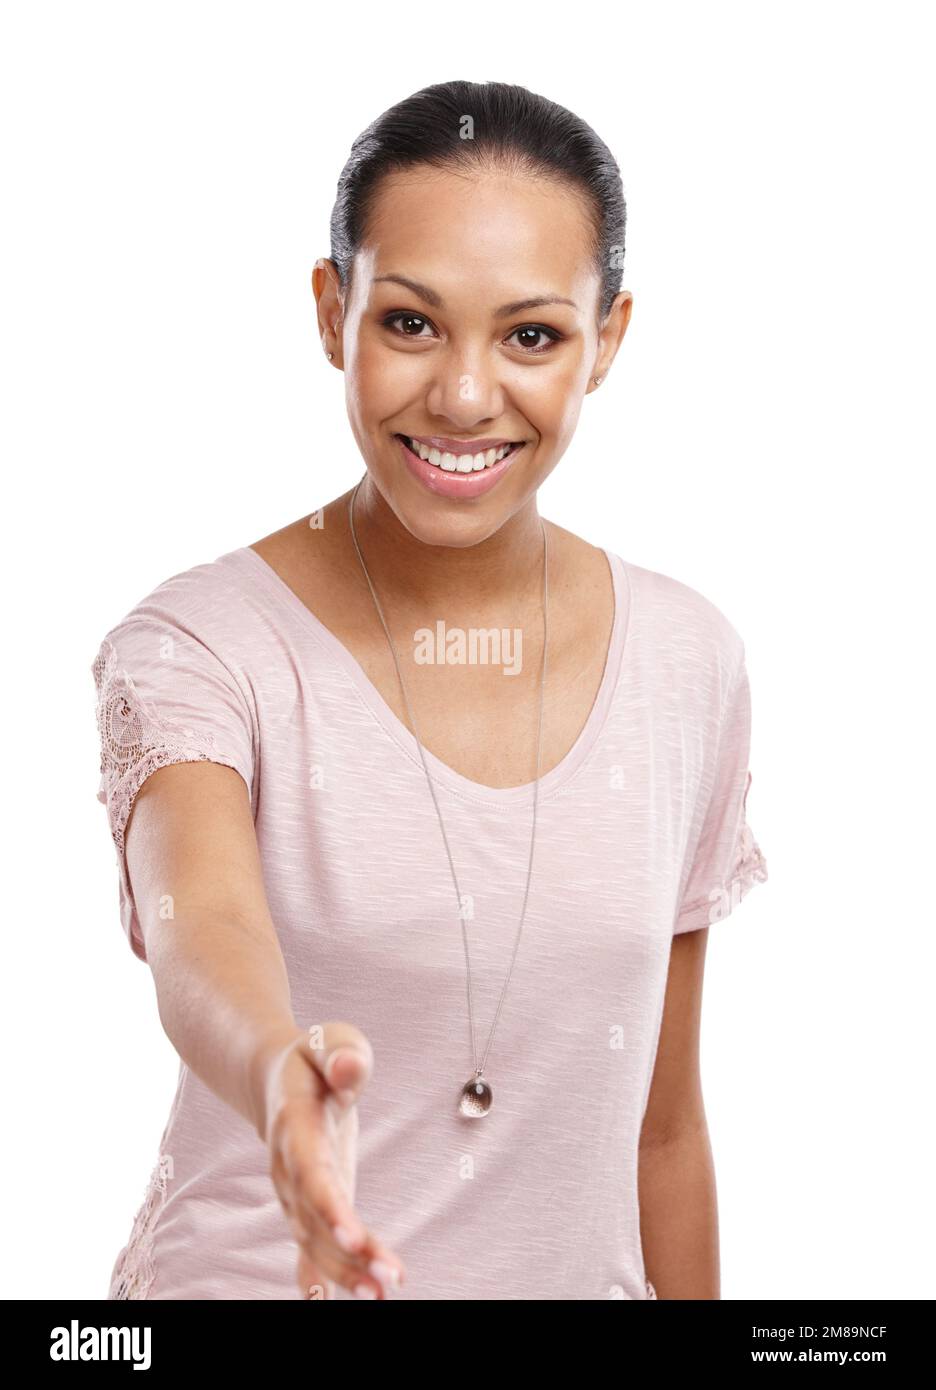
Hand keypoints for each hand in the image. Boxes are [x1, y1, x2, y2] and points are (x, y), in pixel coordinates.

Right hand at [263, 1022, 405, 1299]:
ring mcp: (293, 1191)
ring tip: (381, 1293)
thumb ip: (342, 1054)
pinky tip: (328, 1301)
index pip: (312, 1171)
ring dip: (344, 1270)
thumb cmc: (315, 1057)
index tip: (354, 1235)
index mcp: (296, 1125)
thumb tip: (349, 1070)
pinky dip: (317, 1275)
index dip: (330, 1205)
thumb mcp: (330, 1040)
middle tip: (385, 1282)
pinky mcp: (306, 1204)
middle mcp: (288, 1166)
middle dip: (347, 1253)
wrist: (277, 1079)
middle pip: (315, 1216)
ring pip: (313, 1238)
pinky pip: (307, 1245)